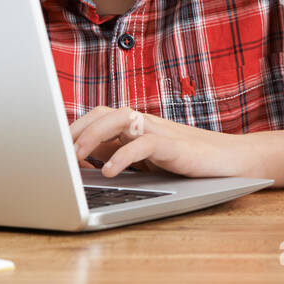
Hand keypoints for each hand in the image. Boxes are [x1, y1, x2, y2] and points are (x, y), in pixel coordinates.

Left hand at [71, 106, 232, 178]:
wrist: (232, 161)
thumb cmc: (189, 161)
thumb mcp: (146, 159)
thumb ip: (118, 153)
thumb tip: (82, 159)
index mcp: (136, 125)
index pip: (97, 116)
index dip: (72, 129)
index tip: (51, 149)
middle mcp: (145, 123)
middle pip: (103, 112)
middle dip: (76, 129)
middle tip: (57, 153)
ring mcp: (160, 131)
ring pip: (120, 118)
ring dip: (93, 136)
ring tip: (76, 158)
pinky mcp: (174, 145)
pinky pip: (144, 143)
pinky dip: (123, 155)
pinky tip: (110, 172)